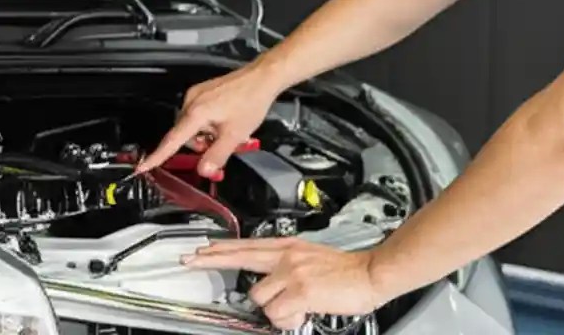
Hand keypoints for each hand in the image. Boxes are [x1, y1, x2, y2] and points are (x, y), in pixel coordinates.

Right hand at [135, 60, 284, 176]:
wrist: (262, 78)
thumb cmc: (250, 102)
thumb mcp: (235, 135)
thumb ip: (217, 155)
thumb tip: (203, 170)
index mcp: (196, 112)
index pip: (172, 140)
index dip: (157, 156)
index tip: (142, 166)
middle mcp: (191, 101)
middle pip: (185, 134)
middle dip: (201, 144)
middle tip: (223, 143)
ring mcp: (196, 94)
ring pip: (193, 125)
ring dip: (206, 134)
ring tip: (228, 129)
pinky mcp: (203, 92)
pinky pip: (199, 114)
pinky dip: (209, 123)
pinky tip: (226, 120)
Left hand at [183, 237, 386, 329]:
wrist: (370, 273)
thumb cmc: (345, 270)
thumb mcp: (310, 257)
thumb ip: (287, 266)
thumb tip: (269, 281)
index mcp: (289, 246)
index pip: (247, 245)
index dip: (222, 248)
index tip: (202, 249)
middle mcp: (287, 256)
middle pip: (240, 256)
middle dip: (212, 259)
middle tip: (192, 260)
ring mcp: (292, 273)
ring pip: (259, 296)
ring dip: (274, 309)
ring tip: (295, 308)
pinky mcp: (300, 291)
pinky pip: (277, 313)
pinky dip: (287, 319)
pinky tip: (302, 313)